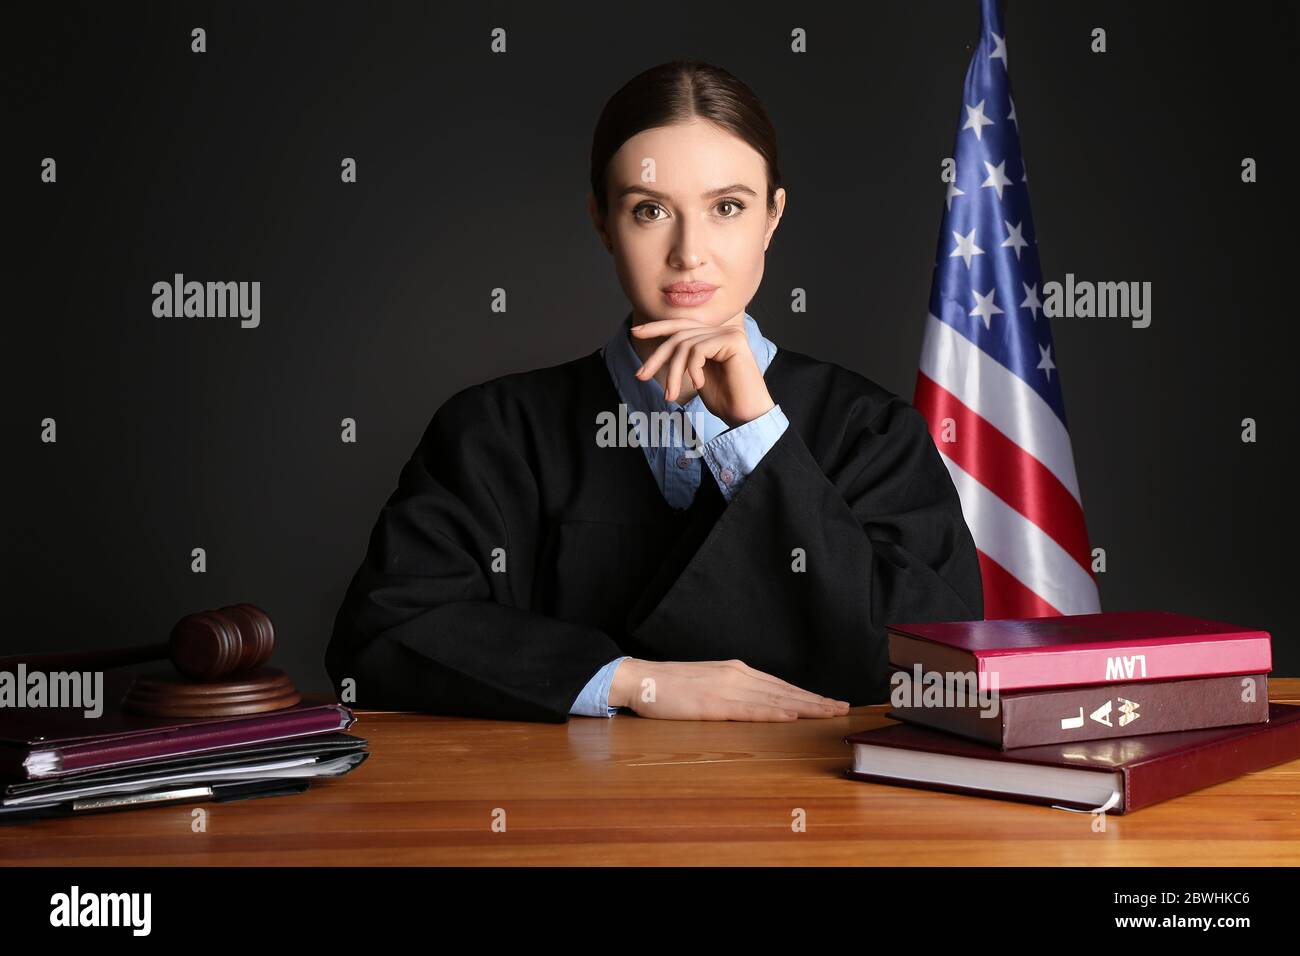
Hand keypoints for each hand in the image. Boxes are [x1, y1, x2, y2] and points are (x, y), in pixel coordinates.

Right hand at [609, 657, 850, 720]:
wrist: (643, 679)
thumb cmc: (672, 685)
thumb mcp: (709, 683)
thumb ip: (732, 691)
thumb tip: (755, 701)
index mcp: (737, 672)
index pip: (780, 685)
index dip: (807, 695)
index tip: (829, 702)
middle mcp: (738, 676)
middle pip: (785, 691)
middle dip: (816, 700)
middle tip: (842, 708)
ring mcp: (727, 689)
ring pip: (775, 699)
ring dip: (805, 706)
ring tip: (829, 712)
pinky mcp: (714, 705)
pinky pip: (750, 710)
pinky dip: (774, 712)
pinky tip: (791, 715)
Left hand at [630, 318, 775, 427]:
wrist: (747, 416)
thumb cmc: (725, 401)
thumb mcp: (696, 375)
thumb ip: (685, 359)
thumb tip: (660, 350)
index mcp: (713, 336)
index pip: (681, 325)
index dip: (657, 327)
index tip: (635, 332)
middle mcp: (722, 330)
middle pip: (679, 334)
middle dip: (657, 356)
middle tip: (641, 375)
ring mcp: (728, 334)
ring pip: (685, 344)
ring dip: (672, 372)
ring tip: (671, 394)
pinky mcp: (733, 341)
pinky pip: (698, 349)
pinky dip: (692, 368)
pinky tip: (699, 384)